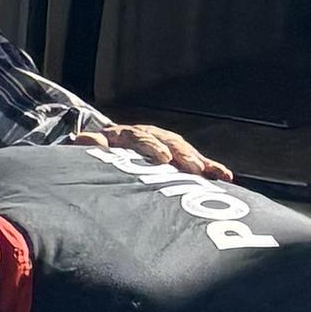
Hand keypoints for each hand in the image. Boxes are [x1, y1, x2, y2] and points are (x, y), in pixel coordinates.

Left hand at [99, 116, 232, 181]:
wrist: (109, 147)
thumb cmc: (100, 153)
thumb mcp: (94, 148)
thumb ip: (91, 145)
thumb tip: (85, 140)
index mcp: (129, 134)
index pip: (143, 139)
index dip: (153, 148)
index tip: (164, 158)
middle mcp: (151, 136)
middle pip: (170, 143)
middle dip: (183, 156)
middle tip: (194, 168)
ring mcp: (167, 145)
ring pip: (186, 151)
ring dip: (200, 162)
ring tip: (211, 174)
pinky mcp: (179, 156)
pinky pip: (198, 161)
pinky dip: (211, 168)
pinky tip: (226, 177)